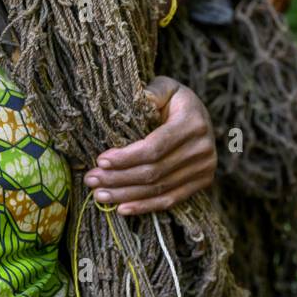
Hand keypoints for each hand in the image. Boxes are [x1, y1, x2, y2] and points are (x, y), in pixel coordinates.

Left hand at [83, 76, 216, 214]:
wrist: (202, 116)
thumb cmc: (176, 101)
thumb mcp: (166, 88)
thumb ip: (152, 92)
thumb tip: (138, 100)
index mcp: (192, 123)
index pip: (155, 148)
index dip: (126, 158)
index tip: (100, 161)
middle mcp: (202, 148)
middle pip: (154, 172)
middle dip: (118, 178)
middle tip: (91, 179)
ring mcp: (205, 167)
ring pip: (159, 189)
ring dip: (126, 195)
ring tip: (100, 195)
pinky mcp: (203, 181)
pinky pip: (170, 200)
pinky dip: (145, 206)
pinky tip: (122, 208)